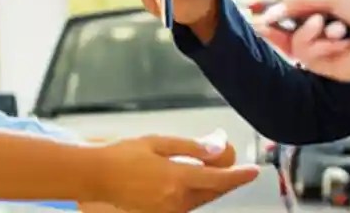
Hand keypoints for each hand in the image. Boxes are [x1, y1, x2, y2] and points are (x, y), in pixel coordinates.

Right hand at [89, 134, 259, 212]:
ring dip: (211, 186)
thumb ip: (191, 147)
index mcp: (176, 179)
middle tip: (233, 164)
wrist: (95, 177)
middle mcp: (175, 200)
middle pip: (213, 192)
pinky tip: (191, 181)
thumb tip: (218, 148)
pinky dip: (195, 193)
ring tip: (212, 170)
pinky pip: (186, 205)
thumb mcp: (158, 142)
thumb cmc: (124, 154)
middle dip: (227, 179)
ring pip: (201, 200)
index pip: (218, 179)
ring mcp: (167, 211)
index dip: (239, 175)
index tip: (254, 170)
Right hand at [255, 0, 349, 81]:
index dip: (277, 19)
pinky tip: (341, 39)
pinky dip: (322, 46)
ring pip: (296, 48)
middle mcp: (327, 36)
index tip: (261, 18)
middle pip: (289, 38)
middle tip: (265, 25)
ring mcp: (330, 54)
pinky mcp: (335, 70)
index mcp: (328, 15)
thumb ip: (298, 2)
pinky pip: (310, 59)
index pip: (294, 20)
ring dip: (308, 35)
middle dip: (278, 31)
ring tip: (331, 27)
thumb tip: (271, 13)